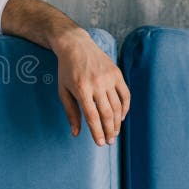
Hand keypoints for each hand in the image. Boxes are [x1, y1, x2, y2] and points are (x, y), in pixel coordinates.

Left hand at [52, 28, 130, 145]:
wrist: (76, 45)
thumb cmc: (66, 70)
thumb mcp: (63, 90)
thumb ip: (70, 112)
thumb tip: (76, 133)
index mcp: (81, 88)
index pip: (92, 116)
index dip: (97, 132)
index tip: (100, 143)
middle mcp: (97, 83)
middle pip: (107, 113)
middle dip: (109, 131)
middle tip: (109, 142)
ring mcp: (109, 78)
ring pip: (117, 106)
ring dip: (117, 123)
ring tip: (114, 133)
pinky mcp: (117, 73)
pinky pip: (125, 95)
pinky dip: (125, 108)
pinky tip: (121, 117)